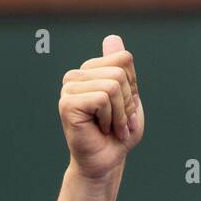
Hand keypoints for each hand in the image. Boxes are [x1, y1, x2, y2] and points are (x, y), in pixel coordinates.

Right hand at [59, 34, 144, 180]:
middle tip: (120, 124)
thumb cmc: (118, 136)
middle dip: (128, 104)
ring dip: (120, 115)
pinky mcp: (67, 103)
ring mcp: (69, 88)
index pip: (124, 59)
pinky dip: (110, 118)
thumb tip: (113, 36)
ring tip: (112, 129)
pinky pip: (103, 98)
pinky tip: (102, 130)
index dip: (133, 87)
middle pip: (120, 73)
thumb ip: (124, 71)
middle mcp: (76, 75)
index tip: (126, 109)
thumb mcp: (130, 101)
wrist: (104, 164)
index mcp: (90, 70)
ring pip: (113, 85)